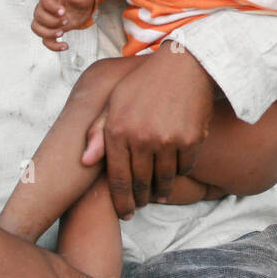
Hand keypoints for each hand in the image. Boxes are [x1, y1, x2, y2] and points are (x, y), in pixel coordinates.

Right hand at [32, 0, 96, 50]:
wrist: (79, 4)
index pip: (44, 0)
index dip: (52, 7)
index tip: (63, 11)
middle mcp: (44, 7)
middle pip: (38, 15)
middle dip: (52, 21)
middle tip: (67, 21)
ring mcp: (45, 20)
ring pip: (37, 28)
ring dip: (48, 33)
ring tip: (62, 32)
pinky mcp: (51, 30)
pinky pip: (45, 40)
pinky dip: (53, 46)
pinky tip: (65, 46)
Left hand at [86, 42, 215, 218]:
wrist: (184, 65)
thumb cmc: (145, 83)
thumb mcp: (115, 102)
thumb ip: (98, 132)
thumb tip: (85, 161)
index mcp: (118, 130)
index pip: (117, 178)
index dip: (121, 200)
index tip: (124, 212)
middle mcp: (141, 138)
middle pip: (140, 183)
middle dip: (139, 199)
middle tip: (139, 206)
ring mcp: (167, 140)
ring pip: (164, 179)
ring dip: (161, 191)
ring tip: (158, 195)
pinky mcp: (190, 139)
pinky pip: (185, 167)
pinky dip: (180, 172)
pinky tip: (175, 173)